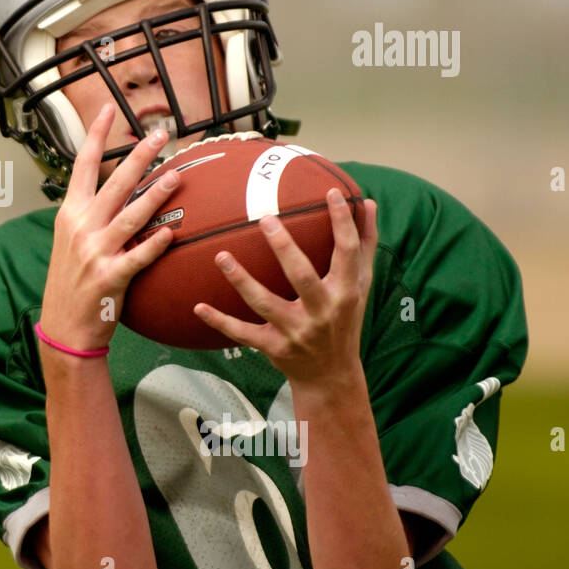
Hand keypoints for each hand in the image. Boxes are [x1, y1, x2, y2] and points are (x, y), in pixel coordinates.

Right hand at [39, 103, 181, 355]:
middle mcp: (80, 227)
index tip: (107, 109)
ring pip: (129, 216)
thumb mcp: (72, 242)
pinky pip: (137, 256)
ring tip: (176, 177)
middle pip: (113, 183)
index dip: (94, 135)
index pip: (82, 165)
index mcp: (70, 214)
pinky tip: (171, 233)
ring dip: (154, 195)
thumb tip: (119, 191)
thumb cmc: (73, 282)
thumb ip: (91, 215)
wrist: (64, 327)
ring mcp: (94, 252)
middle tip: (160, 134)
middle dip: (137, 156)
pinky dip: (154, 244)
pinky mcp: (109, 277)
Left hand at [193, 188, 377, 386]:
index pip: (347, 252)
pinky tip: (198, 306)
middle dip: (284, 248)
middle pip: (302, 276)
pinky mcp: (273, 347)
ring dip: (241, 280)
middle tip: (266, 219)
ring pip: (265, 303)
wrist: (332, 376)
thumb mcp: (361, 286)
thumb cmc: (345, 320)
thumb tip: (370, 204)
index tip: (331, 193)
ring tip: (221, 256)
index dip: (342, 222)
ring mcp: (296, 331)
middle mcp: (322, 311)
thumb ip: (365, 246)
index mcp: (345, 292)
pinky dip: (220, 321)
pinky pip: (242, 333)